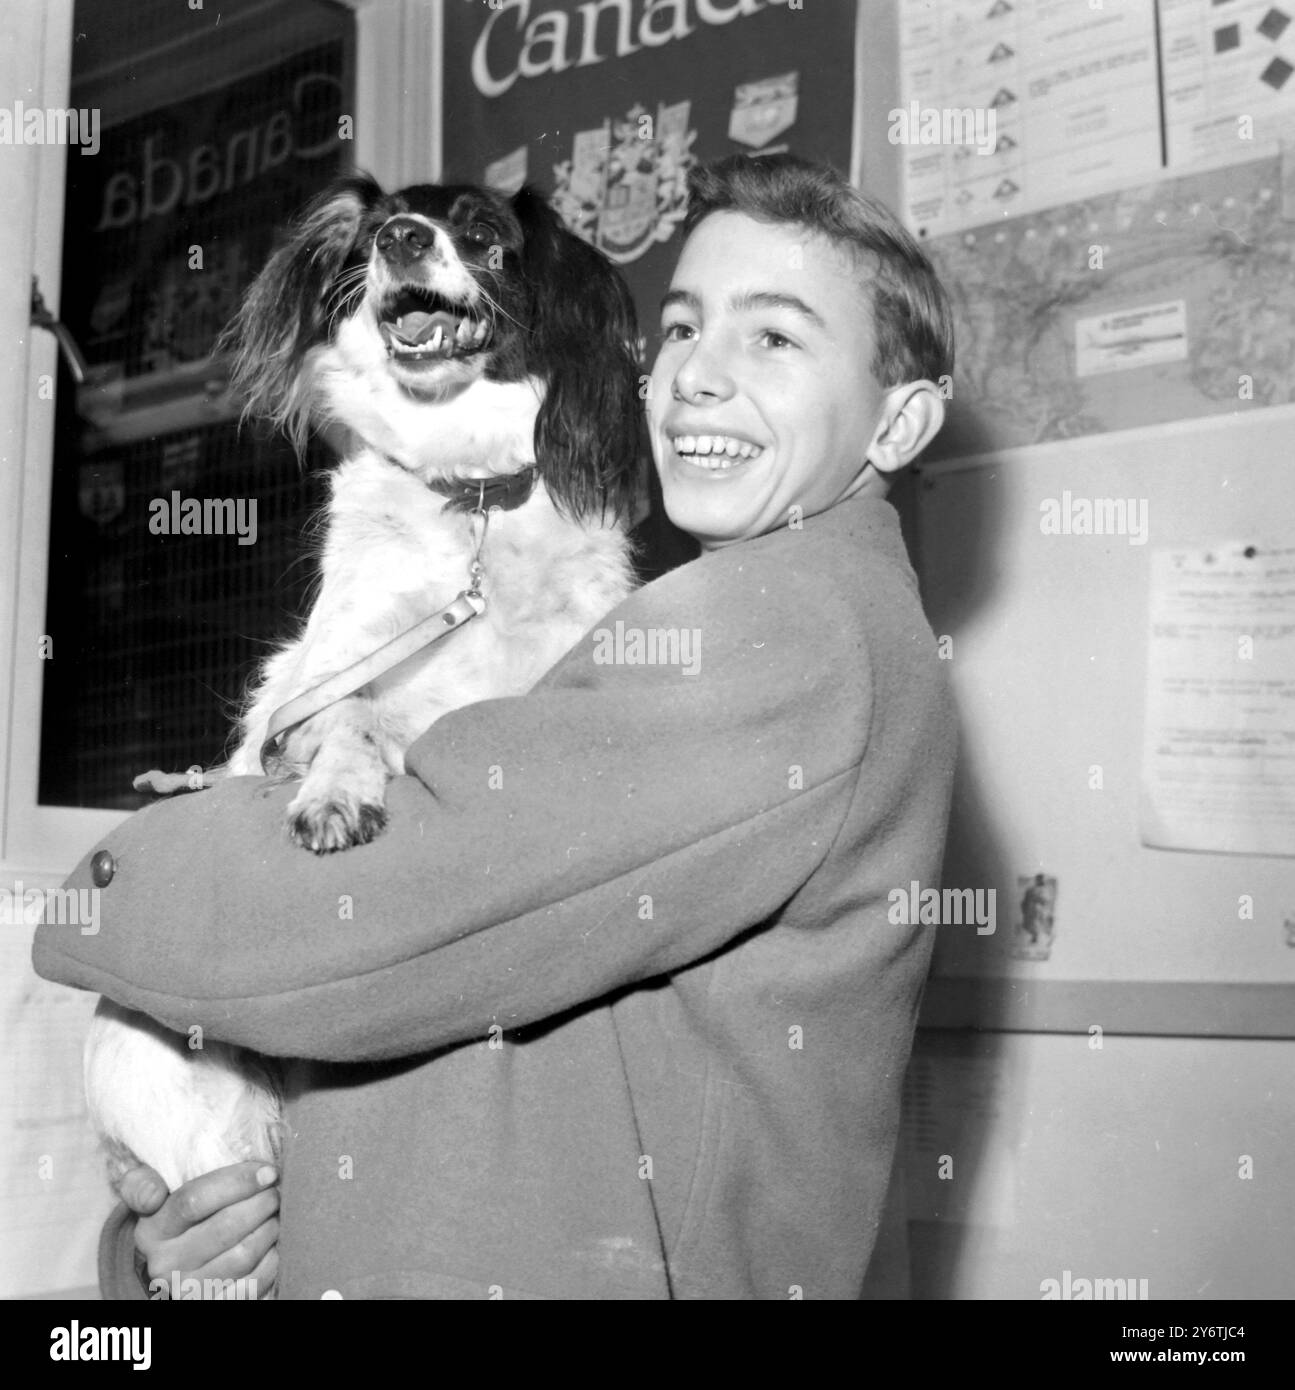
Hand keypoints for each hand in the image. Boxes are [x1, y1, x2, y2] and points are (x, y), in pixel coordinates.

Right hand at [120, 1160, 279, 1299]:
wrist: (173, 1268)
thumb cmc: (177, 1220)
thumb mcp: (150, 1198)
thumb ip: (140, 1183)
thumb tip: (152, 1194)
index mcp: (151, 1232)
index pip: (194, 1201)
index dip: (237, 1182)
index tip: (268, 1171)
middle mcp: (166, 1266)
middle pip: (225, 1228)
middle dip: (261, 1204)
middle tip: (275, 1192)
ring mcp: (189, 1291)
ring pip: (243, 1255)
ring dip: (270, 1229)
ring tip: (276, 1214)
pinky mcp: (213, 1305)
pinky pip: (253, 1284)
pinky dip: (272, 1260)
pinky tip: (274, 1244)